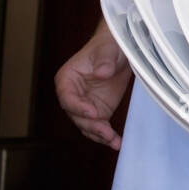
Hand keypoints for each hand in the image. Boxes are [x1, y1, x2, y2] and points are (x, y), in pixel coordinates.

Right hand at [55, 26, 132, 149]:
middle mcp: (73, 95)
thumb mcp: (108, 50)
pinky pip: (100, 128)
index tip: (93, 112)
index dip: (78, 106)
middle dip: (91, 125)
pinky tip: (118, 143)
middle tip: (106, 131)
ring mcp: (86, 105)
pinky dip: (108, 137)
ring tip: (113, 141)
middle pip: (76, 115)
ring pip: (87, 126)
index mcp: (67, 79)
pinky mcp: (100, 112)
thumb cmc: (108, 46)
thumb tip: (101, 73)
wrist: (121, 51)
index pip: (67, 97)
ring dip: (100, 135)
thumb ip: (104, 61)